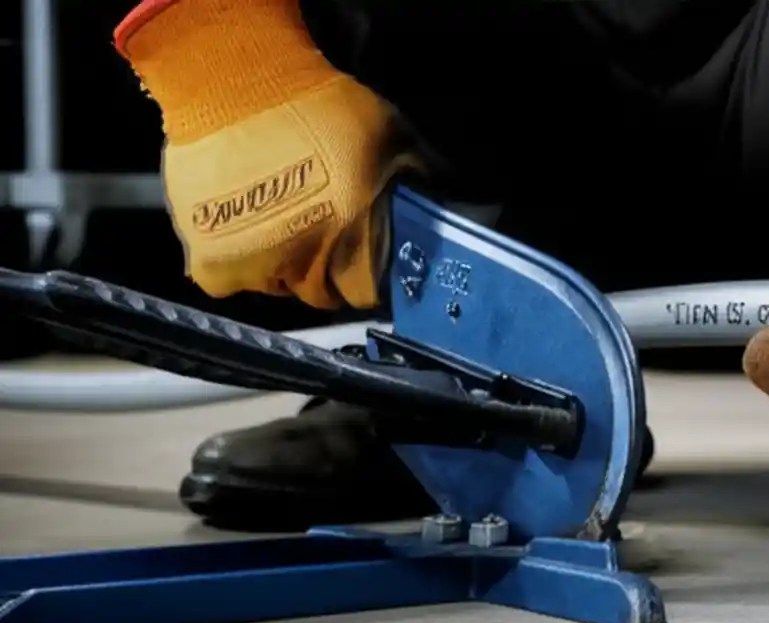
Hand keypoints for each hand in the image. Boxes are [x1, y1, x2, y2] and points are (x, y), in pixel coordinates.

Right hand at [115, 0, 426, 308]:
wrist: (235, 81)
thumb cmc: (320, 106)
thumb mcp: (395, 139)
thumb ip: (422, 181)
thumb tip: (456, 205)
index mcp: (353, 244)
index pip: (368, 292)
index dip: (370, 273)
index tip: (365, 254)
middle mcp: (303, 265)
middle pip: (322, 293)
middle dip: (327, 267)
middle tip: (321, 226)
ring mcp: (253, 269)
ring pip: (278, 285)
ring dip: (281, 260)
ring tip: (280, 211)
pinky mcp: (211, 263)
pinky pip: (232, 277)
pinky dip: (238, 256)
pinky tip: (245, 216)